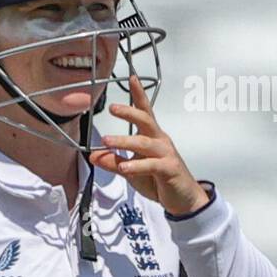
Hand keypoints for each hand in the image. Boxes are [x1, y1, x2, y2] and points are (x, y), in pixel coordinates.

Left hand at [90, 74, 210, 216]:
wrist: (183, 199)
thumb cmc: (159, 181)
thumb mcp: (131, 171)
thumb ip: (114, 163)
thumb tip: (93, 156)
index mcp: (152, 137)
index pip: (145, 112)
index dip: (139, 94)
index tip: (132, 77)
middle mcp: (160, 141)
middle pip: (146, 121)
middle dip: (130, 112)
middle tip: (112, 107)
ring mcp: (166, 154)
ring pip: (145, 143)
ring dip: (124, 141)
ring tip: (106, 141)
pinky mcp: (169, 169)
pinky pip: (152, 165)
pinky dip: (136, 165)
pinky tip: (124, 167)